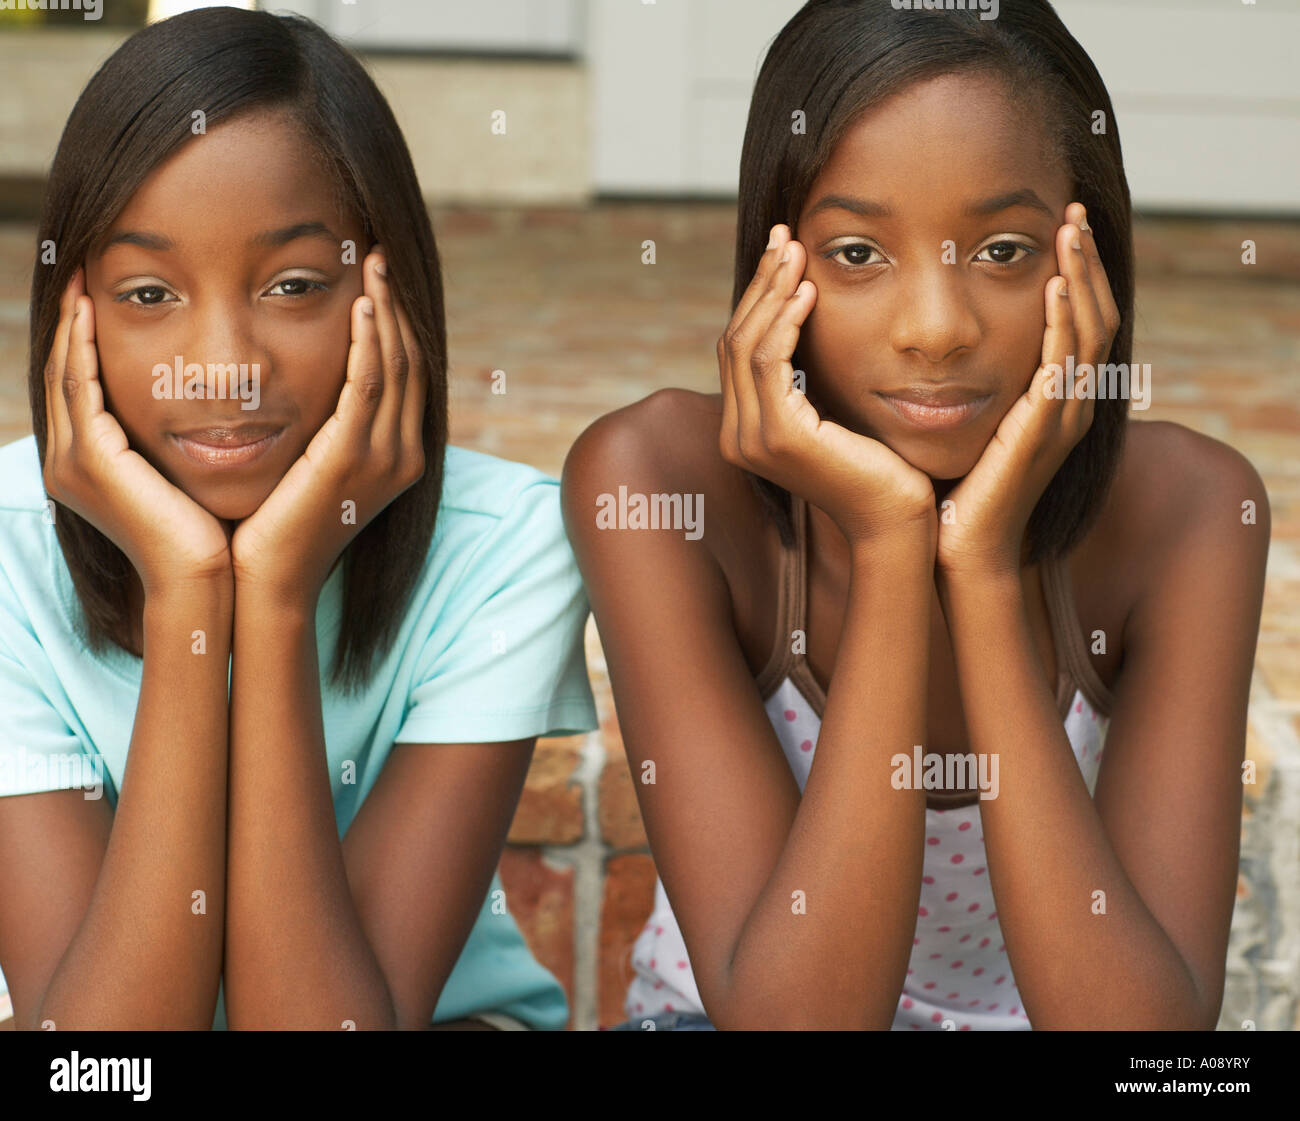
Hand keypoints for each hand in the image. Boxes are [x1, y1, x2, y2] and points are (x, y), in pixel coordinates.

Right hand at [41, 267, 231, 593]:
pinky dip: (82, 347)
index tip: (97, 296)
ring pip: (63, 373)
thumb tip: (201, 406)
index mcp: (84, 466)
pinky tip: (92, 312)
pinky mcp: (92, 460)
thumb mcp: (180, 476)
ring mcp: (72, 462)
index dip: (80, 340)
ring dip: (71, 324)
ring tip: (82, 280)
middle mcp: (65, 462)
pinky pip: (80, 387)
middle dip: (69, 323)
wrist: (202, 578)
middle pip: (60, 372)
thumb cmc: (207, 534)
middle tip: (80, 273)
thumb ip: (170, 442)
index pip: (75, 387)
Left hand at [229, 246, 425, 602]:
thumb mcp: (317, 466)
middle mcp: (404, 455)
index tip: (380, 279)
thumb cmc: (280, 525)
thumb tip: (324, 385)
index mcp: (403, 456)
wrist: (269, 579)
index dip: (399, 323)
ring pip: (393, 366)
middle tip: (379, 256)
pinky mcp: (351, 458)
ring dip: (384, 311)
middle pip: (410, 362)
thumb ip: (332, 427)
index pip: (410, 374)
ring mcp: (383, 458)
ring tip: (370, 265)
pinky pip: (367, 386)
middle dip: (397, 306)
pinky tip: (360, 306)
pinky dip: (368, 343)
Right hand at [719, 224, 935, 548]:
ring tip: (797, 252)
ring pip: (748, 344)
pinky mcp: (780, 437)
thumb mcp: (834, 413)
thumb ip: (809, 382)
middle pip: (734, 339)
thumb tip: (807, 323)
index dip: (757, 297)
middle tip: (785, 236)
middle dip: (760, 282)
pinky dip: (786, 320)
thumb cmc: (879, 468)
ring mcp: (753, 440)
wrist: (897, 519)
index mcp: (746, 432)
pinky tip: (809, 291)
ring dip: (772, 291)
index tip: (783, 253)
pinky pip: (771, 361)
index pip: (739, 349)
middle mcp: (738, 437)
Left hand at [935, 202, 1120, 578]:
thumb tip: (946, 341)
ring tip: (1068, 232)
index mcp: (1058, 400)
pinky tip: (1052, 288)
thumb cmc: (957, 490)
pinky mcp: (1042, 434)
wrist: (959, 548)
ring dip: (1080, 278)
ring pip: (1089, 333)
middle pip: (1097, 316)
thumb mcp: (975, 422)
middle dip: (1086, 262)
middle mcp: (1072, 406)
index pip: (1082, 322)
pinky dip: (1062, 324)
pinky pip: (1062, 366)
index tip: (1061, 228)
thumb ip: (979, 382)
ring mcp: (1064, 420)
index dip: (1077, 274)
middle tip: (1073, 213)